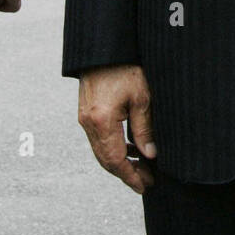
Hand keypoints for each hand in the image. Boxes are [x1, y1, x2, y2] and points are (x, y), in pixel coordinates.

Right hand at [78, 65, 155, 194]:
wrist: (103, 47)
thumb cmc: (125, 67)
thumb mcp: (142, 98)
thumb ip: (144, 129)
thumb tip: (150, 155)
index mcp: (102, 122)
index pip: (115, 160)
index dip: (131, 176)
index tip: (145, 186)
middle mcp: (88, 123)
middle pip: (106, 160)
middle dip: (127, 173)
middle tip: (147, 181)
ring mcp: (84, 118)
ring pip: (101, 151)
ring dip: (120, 161)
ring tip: (142, 167)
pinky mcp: (86, 112)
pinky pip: (99, 138)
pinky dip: (113, 148)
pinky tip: (130, 148)